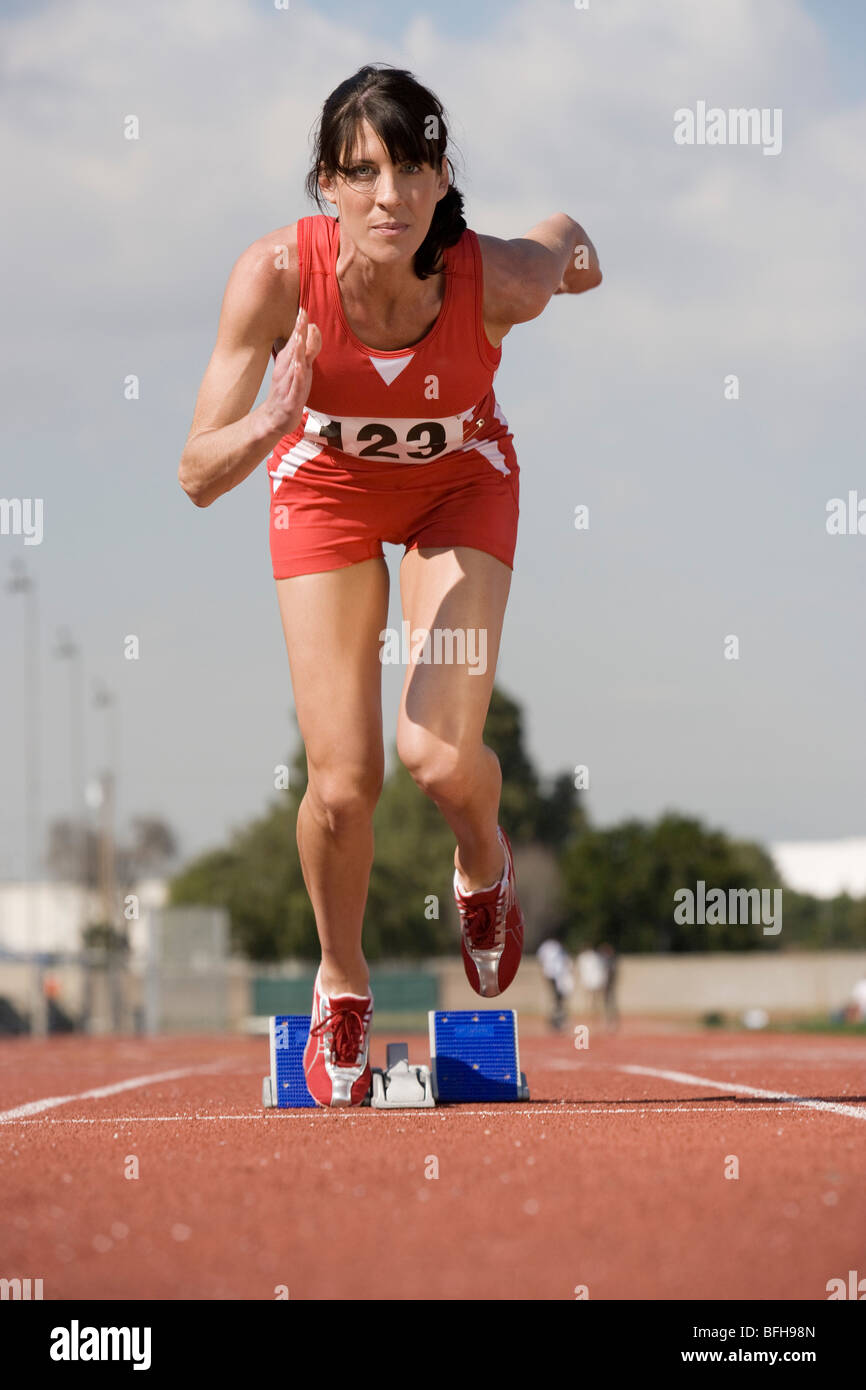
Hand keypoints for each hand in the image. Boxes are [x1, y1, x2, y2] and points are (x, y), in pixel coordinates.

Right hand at [261, 306, 321, 434]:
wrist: (275, 419)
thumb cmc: (288, 391)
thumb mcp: (298, 368)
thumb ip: (306, 349)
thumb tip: (312, 328)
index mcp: (288, 362)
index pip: (295, 340)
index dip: (299, 325)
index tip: (303, 308)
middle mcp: (286, 370)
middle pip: (293, 348)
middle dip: (297, 331)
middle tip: (301, 314)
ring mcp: (287, 385)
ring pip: (292, 365)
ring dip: (296, 351)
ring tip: (300, 336)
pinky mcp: (289, 401)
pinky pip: (294, 387)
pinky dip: (297, 377)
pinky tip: (299, 367)